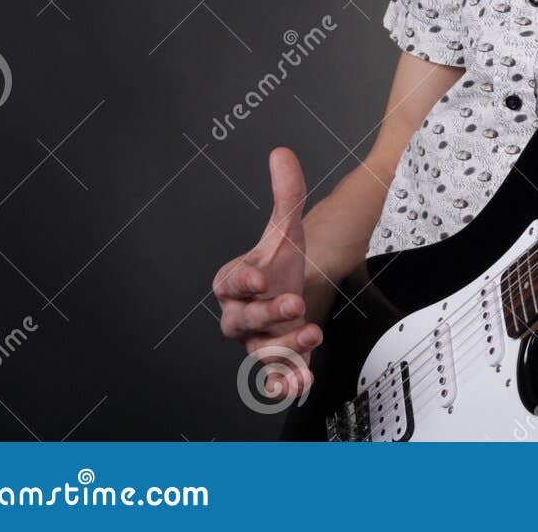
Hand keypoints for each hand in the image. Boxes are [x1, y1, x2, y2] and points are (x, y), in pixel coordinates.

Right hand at [212, 146, 319, 401]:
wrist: (295, 289)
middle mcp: (241, 313)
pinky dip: (285, 381)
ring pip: (259, 350)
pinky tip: (300, 384)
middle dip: (267, 312)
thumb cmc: (280, 262)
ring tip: (308, 338)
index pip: (230, 281)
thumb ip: (285, 193)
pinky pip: (274, 375)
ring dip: (281, 350)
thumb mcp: (286, 227)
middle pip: (242, 319)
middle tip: (293, 302)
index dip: (242, 279)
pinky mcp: (276, 358)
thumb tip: (282, 154)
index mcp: (235, 280)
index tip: (258, 276)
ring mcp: (257, 338)